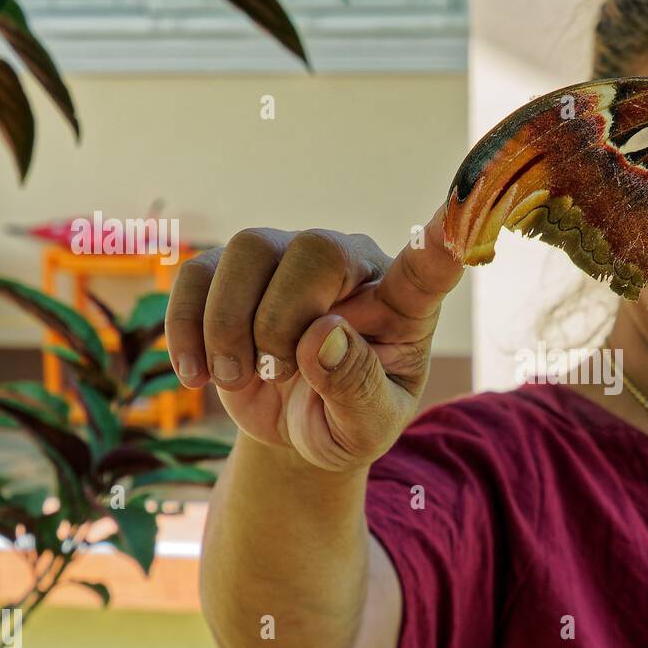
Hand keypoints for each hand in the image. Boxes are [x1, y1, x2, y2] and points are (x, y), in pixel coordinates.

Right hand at [164, 209, 460, 470]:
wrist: (292, 430)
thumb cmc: (345, 422)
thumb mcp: (363, 429)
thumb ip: (355, 389)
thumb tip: (323, 336)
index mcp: (402, 306)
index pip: (427, 269)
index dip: (442, 242)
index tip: (461, 216)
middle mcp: (351, 268)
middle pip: (314, 252)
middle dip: (282, 320)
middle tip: (276, 374)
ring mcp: (290, 261)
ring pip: (249, 249)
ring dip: (230, 324)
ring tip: (238, 379)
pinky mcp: (234, 274)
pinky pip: (196, 272)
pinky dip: (186, 326)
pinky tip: (197, 374)